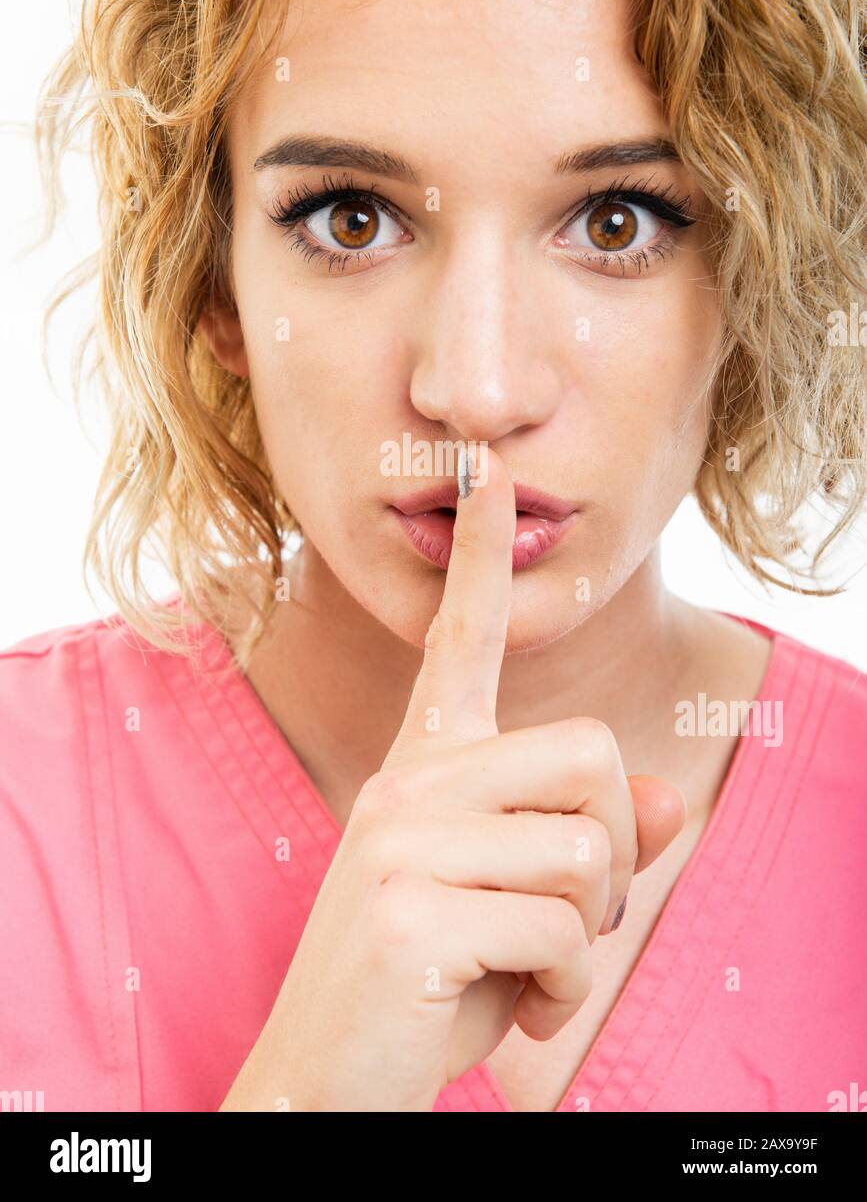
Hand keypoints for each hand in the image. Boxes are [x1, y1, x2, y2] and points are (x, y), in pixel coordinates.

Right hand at [219, 446, 684, 1110]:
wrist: (325, 1076)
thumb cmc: (426, 981)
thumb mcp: (514, 902)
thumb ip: (584, 844)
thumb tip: (667, 801)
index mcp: (425, 768)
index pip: (462, 643)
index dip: (480, 558)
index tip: (490, 472)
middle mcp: (408, 784)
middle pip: (589, 756)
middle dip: (615, 851)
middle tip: (569, 919)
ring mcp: (402, 841)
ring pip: (587, 845)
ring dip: (590, 929)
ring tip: (535, 967)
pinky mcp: (410, 909)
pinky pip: (560, 926)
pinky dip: (566, 986)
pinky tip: (517, 1009)